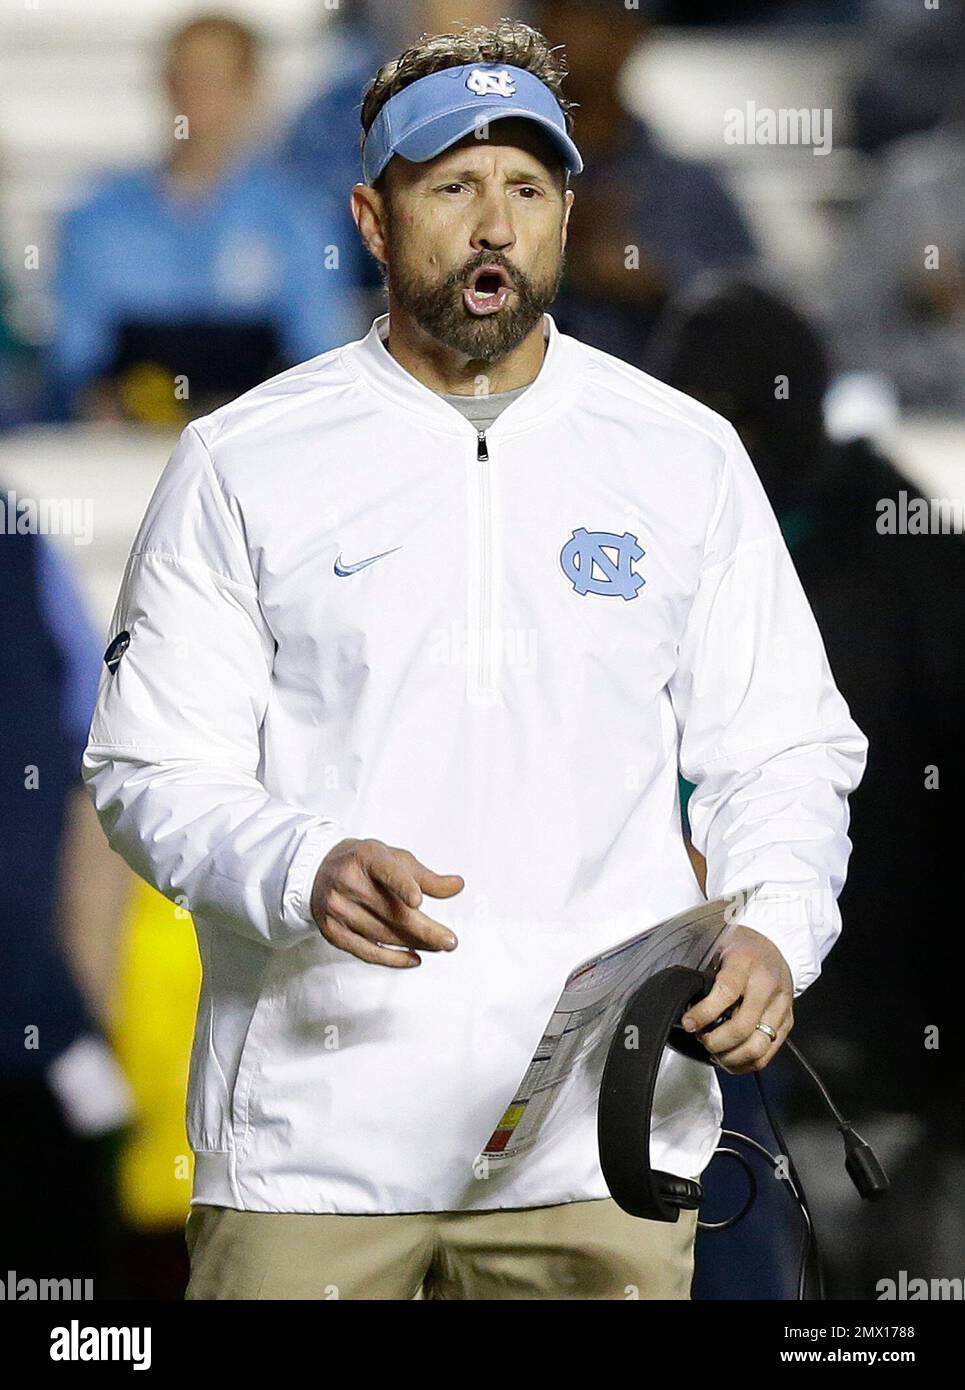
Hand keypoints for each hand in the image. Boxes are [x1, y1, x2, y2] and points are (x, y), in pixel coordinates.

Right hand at [309, 837, 463, 968]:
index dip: (401, 886)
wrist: (319, 870)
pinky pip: (366, 951)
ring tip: (438, 947)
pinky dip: (392, 959)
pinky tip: (413, 959)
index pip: (386, 871)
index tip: (417, 900)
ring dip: (414, 944)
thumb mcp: (395, 860)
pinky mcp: (332, 931)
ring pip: (382, 934)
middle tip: (450, 941)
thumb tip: (458, 886)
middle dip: (424, 930)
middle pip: (391, 912)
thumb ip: (426, 877)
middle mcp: (348, 882)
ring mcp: (337, 908)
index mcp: (367, 857)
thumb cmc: (365, 863)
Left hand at [678, 925, 793, 1073]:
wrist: (776, 946)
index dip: (704, 1013)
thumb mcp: (720, 951)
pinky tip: (730, 1057)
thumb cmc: (743, 951)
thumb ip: (707, 978)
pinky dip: (745, 1063)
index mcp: (746, 963)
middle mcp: (767, 986)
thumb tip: (686, 1009)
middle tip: (701, 1039)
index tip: (688, 1023)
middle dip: (716, 1041)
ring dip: (730, 1057)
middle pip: (742, 1027)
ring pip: (757, 1047)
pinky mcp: (788, 1022)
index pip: (726, 992)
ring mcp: (780, 1007)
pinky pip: (768, 1054)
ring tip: (714, 1051)